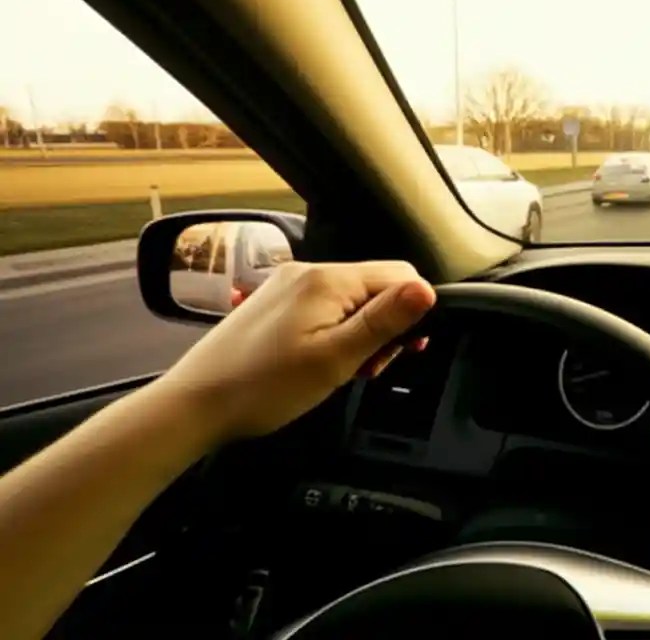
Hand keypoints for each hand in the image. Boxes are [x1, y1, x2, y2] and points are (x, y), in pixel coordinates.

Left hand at [154, 261, 434, 441]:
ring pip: (352, 299)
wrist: (195, 404)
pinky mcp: (276, 303)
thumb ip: (384, 321)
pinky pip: (325, 307)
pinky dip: (336, 333)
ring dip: (361, 334)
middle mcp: (307, 271)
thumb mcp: (335, 359)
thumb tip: (427, 289)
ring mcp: (288, 286)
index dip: (412, 314)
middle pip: (377, 286)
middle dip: (385, 326)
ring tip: (342, 370)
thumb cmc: (262, 387)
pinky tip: (321, 362)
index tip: (403, 351)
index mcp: (327, 279)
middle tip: (368, 368)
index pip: (400, 275)